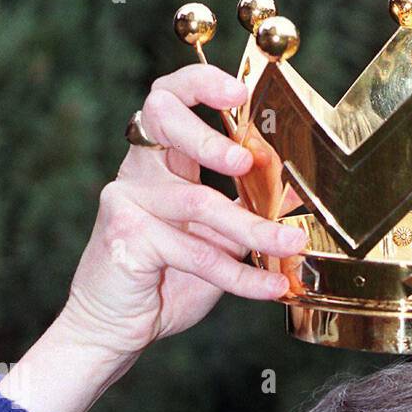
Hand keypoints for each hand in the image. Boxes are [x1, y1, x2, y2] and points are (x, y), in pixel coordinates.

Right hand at [59, 62, 305, 358]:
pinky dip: (241, 275)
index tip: (239, 90)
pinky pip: (196, 253)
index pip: (169, 98)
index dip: (200, 83)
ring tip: (290, 243)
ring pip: (198, 201)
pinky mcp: (126, 238)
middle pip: (163, 117)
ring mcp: (126, 200)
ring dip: (254, 227)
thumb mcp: (216, 240)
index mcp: (159, 160)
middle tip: (244, 160)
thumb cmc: (165, 280)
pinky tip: (271, 286)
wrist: (114, 328)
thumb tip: (296, 196)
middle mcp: (138, 170)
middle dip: (210, 135)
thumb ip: (244, 212)